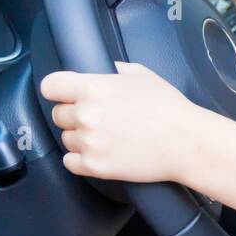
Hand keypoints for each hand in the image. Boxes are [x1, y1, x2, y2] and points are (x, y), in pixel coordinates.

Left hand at [40, 62, 202, 183]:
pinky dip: (80, 159)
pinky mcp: (94, 166)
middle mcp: (86, 115)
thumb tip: (108, 68)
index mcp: (92, 88)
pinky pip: (70, 162)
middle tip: (99, 118)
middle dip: (75, 115)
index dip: (58, 90)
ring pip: (66, 139)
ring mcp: (89, 142)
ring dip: (80, 138)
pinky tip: (99, 152)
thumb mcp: (144, 75)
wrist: (185, 142)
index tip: (64, 95)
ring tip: (106, 136)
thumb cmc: (169, 108)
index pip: (50, 86)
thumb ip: (118, 69)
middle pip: (58, 115)